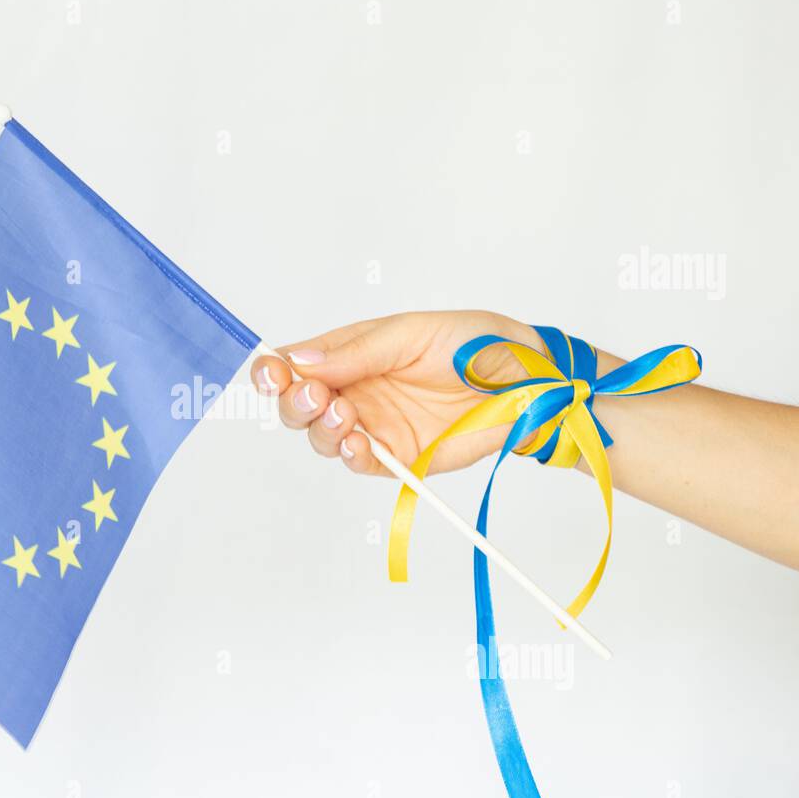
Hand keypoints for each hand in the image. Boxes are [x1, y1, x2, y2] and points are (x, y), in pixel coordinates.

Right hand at [251, 310, 542, 475]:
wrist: (524, 381)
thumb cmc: (471, 344)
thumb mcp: (409, 333)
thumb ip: (356, 351)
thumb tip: (299, 362)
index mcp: (350, 353)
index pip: (296, 364)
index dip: (275, 372)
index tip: (275, 375)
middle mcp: (355, 390)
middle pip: (299, 406)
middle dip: (295, 404)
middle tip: (316, 397)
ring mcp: (374, 425)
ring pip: (323, 438)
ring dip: (323, 430)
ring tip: (346, 416)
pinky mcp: (397, 457)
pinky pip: (361, 464)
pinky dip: (352, 457)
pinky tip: (358, 445)